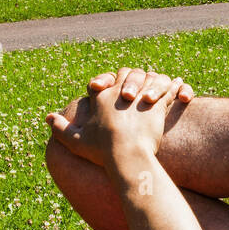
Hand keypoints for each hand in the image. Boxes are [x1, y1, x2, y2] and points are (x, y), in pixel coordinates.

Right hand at [47, 67, 176, 163]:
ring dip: (155, 80)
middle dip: (132, 78)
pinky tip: (181, 86)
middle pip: (127, 74)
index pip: (103, 81)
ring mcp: (139, 96)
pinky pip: (169, 89)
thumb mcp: (75, 140)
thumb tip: (47, 117)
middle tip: (136, 86)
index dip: (106, 84)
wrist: (125, 155)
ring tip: (161, 83)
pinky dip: (175, 87)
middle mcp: (120, 92)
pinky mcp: (157, 105)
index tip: (109, 89)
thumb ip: (60, 128)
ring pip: (149, 77)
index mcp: (101, 97)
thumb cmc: (100, 150)